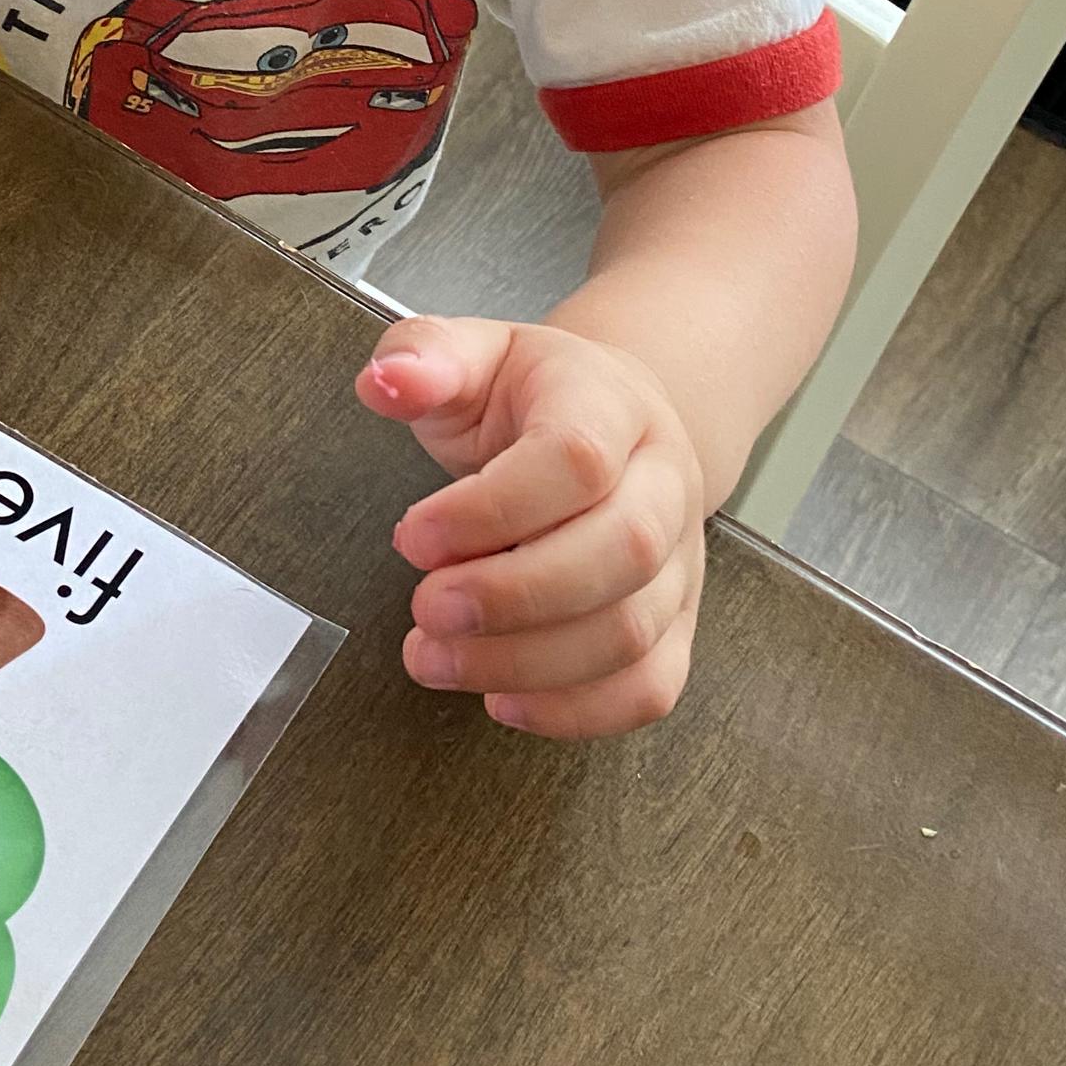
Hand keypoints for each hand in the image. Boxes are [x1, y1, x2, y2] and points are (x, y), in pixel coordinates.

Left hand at [355, 316, 705, 738]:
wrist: (616, 424)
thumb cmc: (534, 397)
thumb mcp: (475, 354)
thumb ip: (425, 355)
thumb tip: (385, 381)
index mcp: (613, 405)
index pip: (576, 459)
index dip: (490, 511)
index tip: (411, 537)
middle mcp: (665, 484)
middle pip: (622, 551)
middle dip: (511, 597)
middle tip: (424, 610)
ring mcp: (680, 561)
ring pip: (632, 632)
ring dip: (524, 663)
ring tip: (435, 658)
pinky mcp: (676, 625)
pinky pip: (649, 687)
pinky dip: (574, 711)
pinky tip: (501, 700)